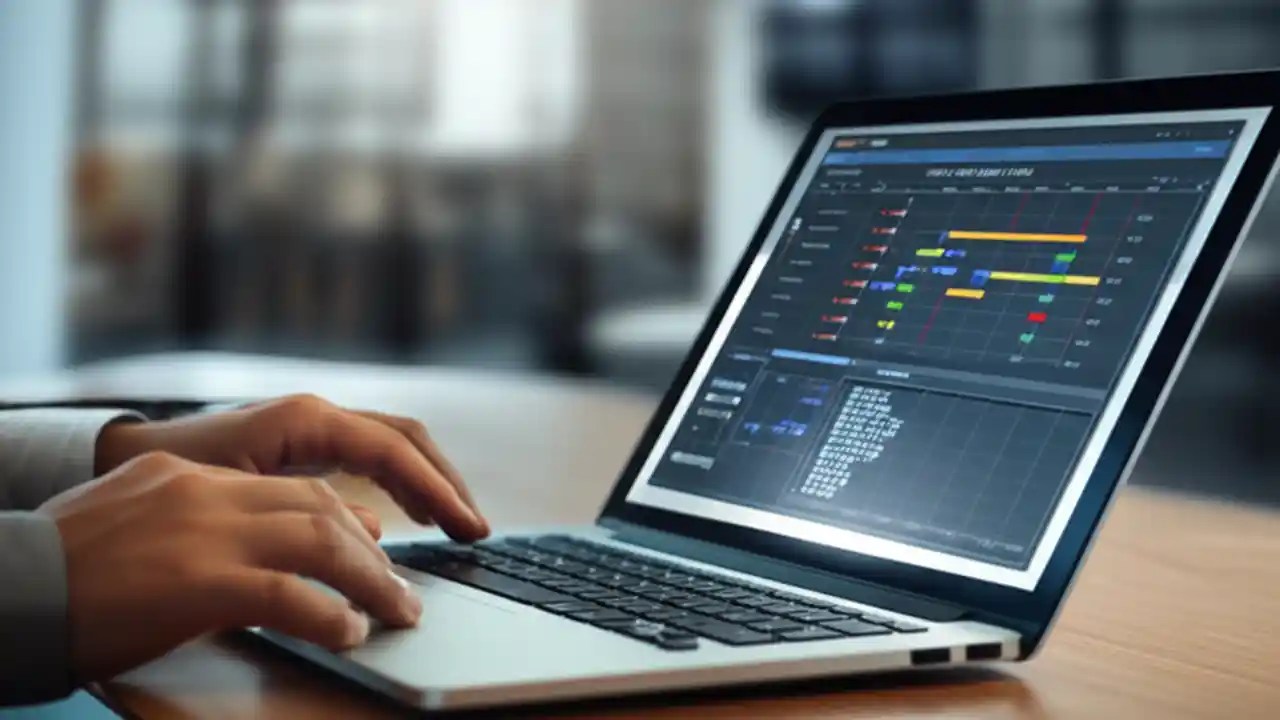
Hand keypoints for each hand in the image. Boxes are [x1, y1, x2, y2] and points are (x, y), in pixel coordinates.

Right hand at [38, 452, 421, 680]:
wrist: (3, 591)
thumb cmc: (61, 575)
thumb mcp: (137, 526)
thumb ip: (204, 526)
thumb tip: (267, 551)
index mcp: (189, 478)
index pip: (290, 489)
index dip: (343, 519)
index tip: (371, 545)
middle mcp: (205, 493)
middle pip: (319, 507)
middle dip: (371, 550)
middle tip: (398, 587)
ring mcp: (205, 533)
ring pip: (320, 541)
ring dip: (370, 580)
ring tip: (397, 612)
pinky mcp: (200, 582)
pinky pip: (291, 594)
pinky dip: (330, 614)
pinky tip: (350, 633)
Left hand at [95, 394, 487, 539]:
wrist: (119, 456)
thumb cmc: (169, 475)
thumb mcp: (236, 493)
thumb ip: (306, 506)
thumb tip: (376, 532)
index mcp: (307, 419)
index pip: (393, 450)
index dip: (437, 489)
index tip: (465, 527)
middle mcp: (318, 415)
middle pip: (406, 440)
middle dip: (445, 482)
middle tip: (475, 530)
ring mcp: (314, 427)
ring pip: (394, 446)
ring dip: (430, 481)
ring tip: (456, 525)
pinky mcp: (307, 444)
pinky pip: (372, 457)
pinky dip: (403, 482)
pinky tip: (413, 513)